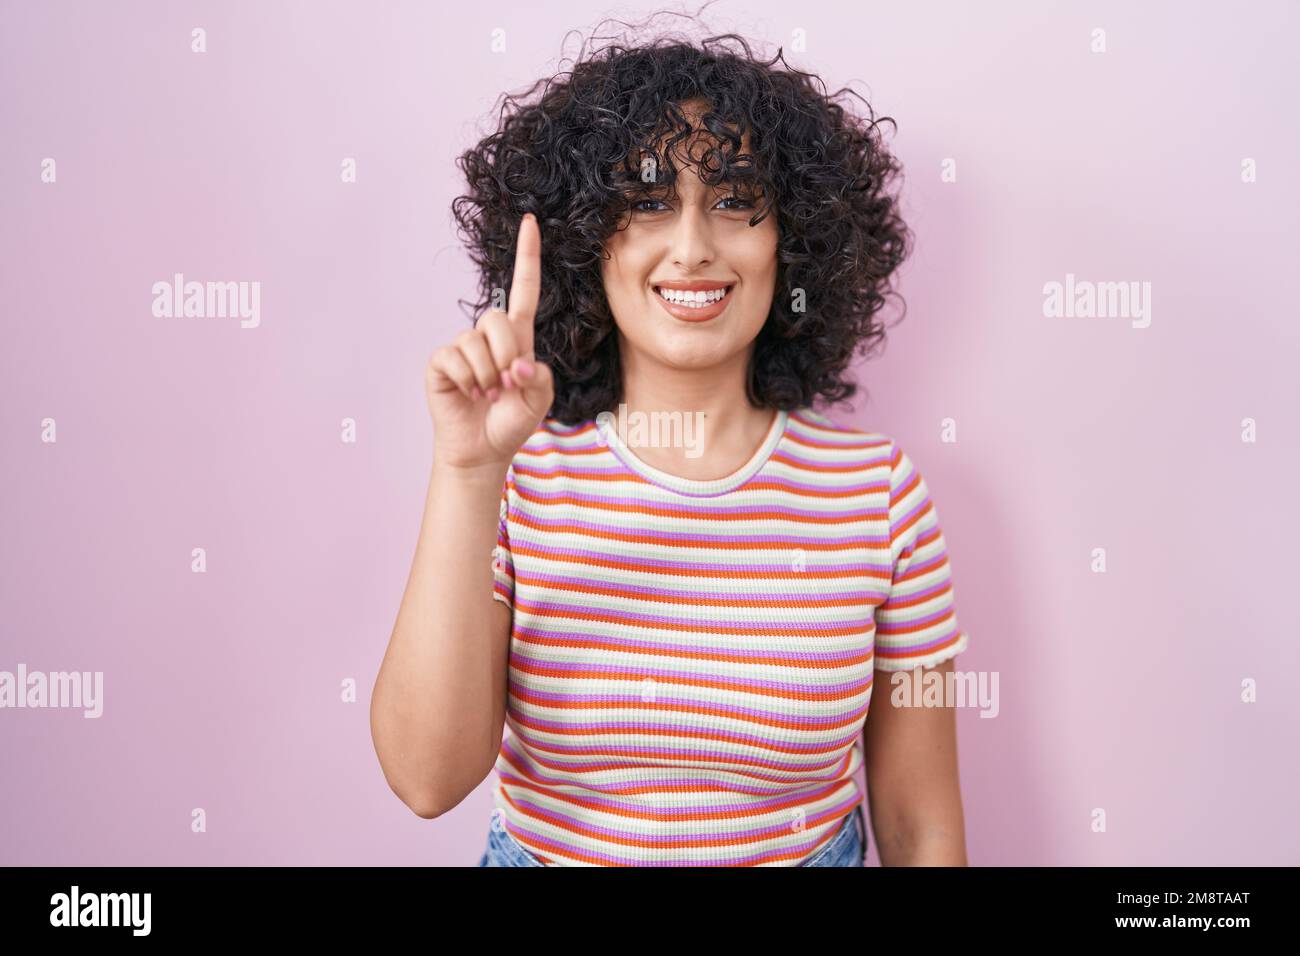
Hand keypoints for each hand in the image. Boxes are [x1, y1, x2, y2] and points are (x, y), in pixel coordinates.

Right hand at [425, 213, 553, 468]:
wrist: (484, 449)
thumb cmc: (512, 421)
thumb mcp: (539, 400)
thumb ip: (539, 377)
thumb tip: (515, 363)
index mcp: (518, 336)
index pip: (524, 288)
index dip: (527, 255)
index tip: (529, 221)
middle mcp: (488, 335)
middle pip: (497, 318)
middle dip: (506, 355)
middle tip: (505, 385)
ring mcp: (462, 346)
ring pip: (476, 343)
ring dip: (487, 376)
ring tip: (486, 395)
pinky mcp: (442, 361)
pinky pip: (456, 358)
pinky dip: (467, 381)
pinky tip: (468, 394)